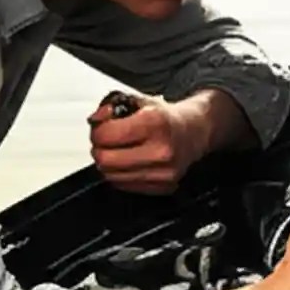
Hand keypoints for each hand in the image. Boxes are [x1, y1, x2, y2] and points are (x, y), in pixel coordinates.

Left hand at [88, 92, 207, 195]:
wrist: (194, 132)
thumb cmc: (166, 117)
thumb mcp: (139, 101)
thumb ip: (112, 107)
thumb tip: (95, 120)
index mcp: (155, 123)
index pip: (106, 135)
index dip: (97, 130)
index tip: (101, 126)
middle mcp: (162, 150)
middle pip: (105, 160)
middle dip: (100, 148)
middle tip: (106, 140)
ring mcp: (164, 172)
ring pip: (111, 176)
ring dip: (109, 163)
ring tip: (120, 150)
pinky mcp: (164, 187)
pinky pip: (125, 186)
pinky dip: (121, 174)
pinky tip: (130, 162)